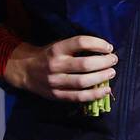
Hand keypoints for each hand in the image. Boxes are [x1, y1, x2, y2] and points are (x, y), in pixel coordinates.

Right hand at [3, 35, 117, 103]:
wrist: (25, 70)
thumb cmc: (48, 55)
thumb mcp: (58, 45)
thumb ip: (76, 47)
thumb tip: (105, 49)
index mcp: (57, 49)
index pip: (80, 42)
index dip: (98, 44)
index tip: (109, 47)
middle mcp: (55, 65)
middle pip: (85, 64)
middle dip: (104, 62)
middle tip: (113, 60)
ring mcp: (55, 82)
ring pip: (83, 82)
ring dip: (101, 77)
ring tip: (111, 73)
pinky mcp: (56, 95)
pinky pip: (79, 97)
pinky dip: (95, 95)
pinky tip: (106, 90)